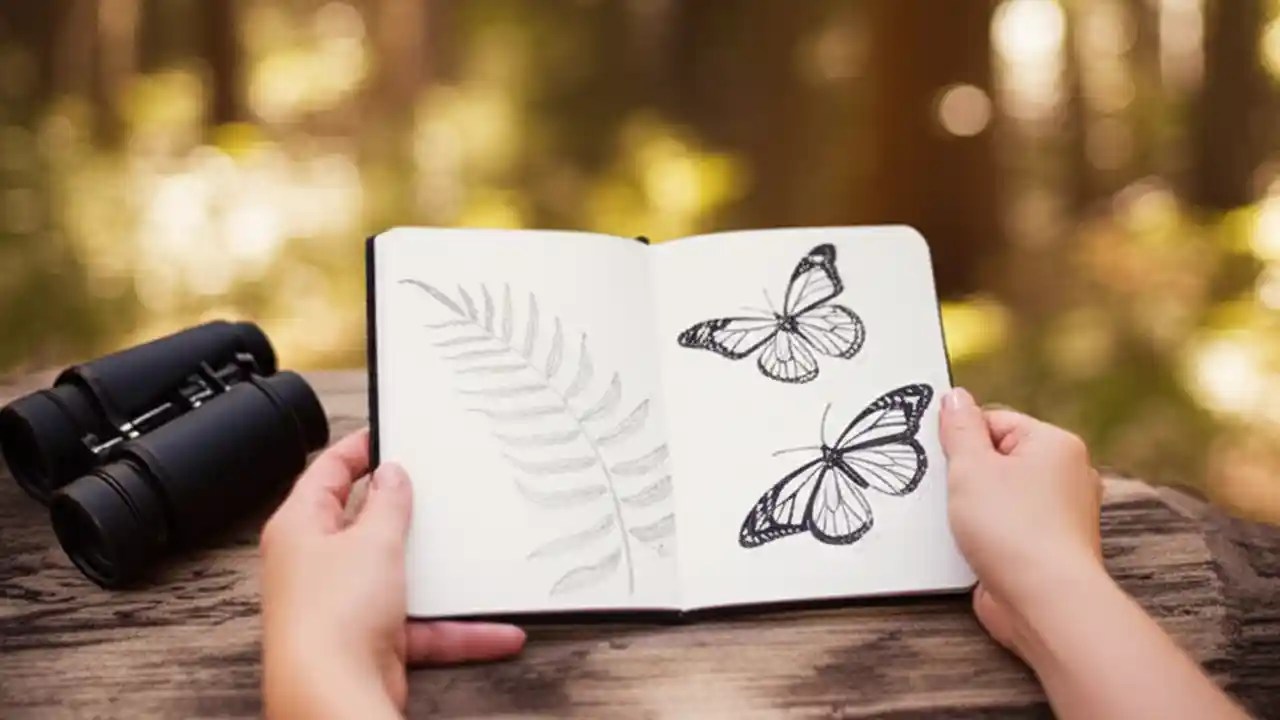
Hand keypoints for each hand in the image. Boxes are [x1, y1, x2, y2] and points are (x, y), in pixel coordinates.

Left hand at [259, 429, 525, 718]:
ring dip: (438, 577)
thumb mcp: (373, 541)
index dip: (357, 449)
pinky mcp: (369, 641)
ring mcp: (342, 605)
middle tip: (437, 489)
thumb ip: (388, 502)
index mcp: (299, 528)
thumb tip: (391, 475)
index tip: (387, 433)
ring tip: (474, 558)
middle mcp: (316, 565)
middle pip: (364, 525)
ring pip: (398, 578)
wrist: (332, 695)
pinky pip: (419, 626)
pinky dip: (455, 629)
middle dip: (406, 515)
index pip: (326, 473)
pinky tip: (495, 630)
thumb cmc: (332, 618)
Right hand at [939, 388, 1104, 658]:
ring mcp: (1060, 515)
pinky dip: (986, 536)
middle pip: (997, 460)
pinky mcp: (1047, 548)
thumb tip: (955, 397)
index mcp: (1055, 444)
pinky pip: (1006, 529)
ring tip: (961, 524)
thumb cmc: (1013, 530)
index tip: (942, 460)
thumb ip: (959, 427)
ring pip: (999, 497)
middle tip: (949, 492)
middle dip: (966, 476)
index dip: (962, 439)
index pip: (995, 421)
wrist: (1044, 602)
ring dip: (973, 509)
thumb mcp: (971, 466)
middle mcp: (1066, 476)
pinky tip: (971, 547)